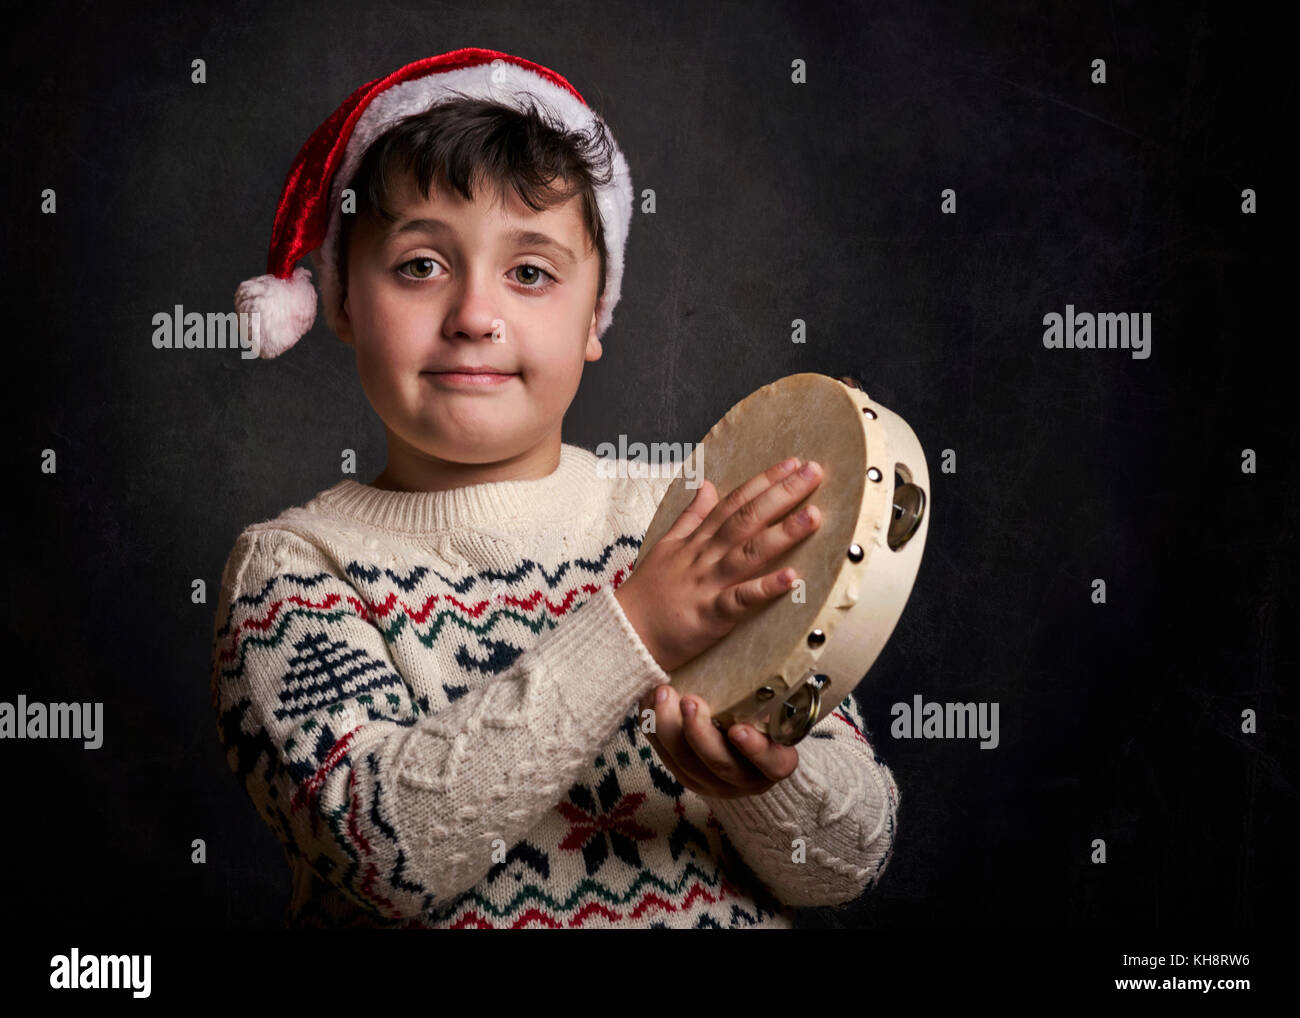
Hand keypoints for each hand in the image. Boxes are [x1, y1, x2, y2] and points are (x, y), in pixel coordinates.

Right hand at [616, 456, 822, 673]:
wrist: (625, 633)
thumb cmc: (647, 593)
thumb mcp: (666, 545)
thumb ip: (691, 516)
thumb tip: (708, 485)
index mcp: (697, 540)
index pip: (734, 502)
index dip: (764, 481)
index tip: (792, 463)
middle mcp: (705, 556)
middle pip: (747, 518)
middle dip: (781, 494)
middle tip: (813, 473)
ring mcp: (708, 583)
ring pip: (749, 552)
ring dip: (782, 533)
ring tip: (813, 516)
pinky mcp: (711, 614)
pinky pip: (741, 599)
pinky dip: (766, 587)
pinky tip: (792, 577)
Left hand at [637, 682, 798, 798]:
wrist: (743, 738)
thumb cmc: (765, 712)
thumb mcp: (778, 704)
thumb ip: (774, 691)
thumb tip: (779, 640)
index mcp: (776, 762)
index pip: (773, 763)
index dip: (755, 749)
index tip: (738, 729)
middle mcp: (745, 779)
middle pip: (720, 764)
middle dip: (700, 733)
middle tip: (690, 700)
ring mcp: (711, 782)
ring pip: (685, 763)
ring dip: (669, 729)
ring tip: (662, 694)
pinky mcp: (684, 775)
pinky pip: (664, 756)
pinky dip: (653, 728)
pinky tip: (648, 701)